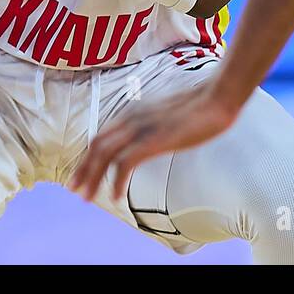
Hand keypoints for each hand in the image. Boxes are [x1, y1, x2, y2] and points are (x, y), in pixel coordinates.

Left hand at [67, 83, 240, 202]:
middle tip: (74, 191)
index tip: (80, 174)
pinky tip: (116, 197)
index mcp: (133, 112)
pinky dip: (117, 180)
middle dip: (83, 169)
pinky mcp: (154, 139)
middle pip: (96, 145)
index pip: (101, 135)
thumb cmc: (200, 107)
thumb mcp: (168, 116)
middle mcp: (131, 117)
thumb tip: (150, 140)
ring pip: (104, 154)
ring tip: (87, 197)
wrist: (218, 96)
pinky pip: (126, 162)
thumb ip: (153, 126)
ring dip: (92, 177)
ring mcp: (141, 127)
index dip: (88, 156)